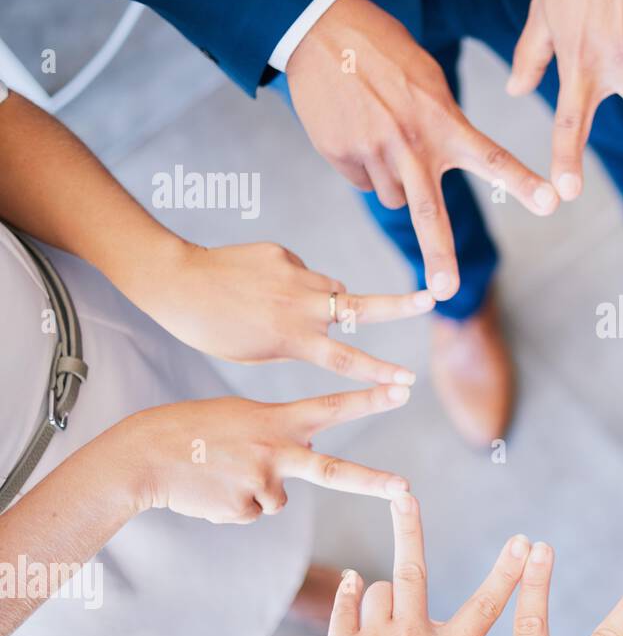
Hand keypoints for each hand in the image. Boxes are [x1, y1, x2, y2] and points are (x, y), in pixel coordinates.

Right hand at [122, 384, 411, 521]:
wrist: (146, 455)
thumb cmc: (194, 430)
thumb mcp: (243, 416)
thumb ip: (280, 432)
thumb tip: (308, 455)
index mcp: (277, 420)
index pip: (333, 406)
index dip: (370, 399)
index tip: (404, 389)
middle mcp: (276, 450)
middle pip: (334, 471)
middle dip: (373, 481)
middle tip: (406, 488)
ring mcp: (261, 482)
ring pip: (280, 500)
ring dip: (256, 492)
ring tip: (223, 473)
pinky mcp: (244, 509)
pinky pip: (252, 513)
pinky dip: (235, 505)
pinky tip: (212, 489)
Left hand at [141, 241, 432, 383]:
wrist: (175, 283)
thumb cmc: (213, 330)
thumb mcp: (258, 350)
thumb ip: (301, 335)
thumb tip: (334, 315)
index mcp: (291, 338)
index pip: (347, 359)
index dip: (381, 372)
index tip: (409, 381)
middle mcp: (299, 304)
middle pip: (363, 307)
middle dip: (401, 305)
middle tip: (433, 297)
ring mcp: (293, 274)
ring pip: (333, 288)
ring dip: (330, 300)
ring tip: (285, 308)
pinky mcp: (281, 253)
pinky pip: (303, 271)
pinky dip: (295, 282)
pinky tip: (261, 287)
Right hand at [286, 0, 557, 299]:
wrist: (320, 28)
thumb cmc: (386, 52)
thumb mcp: (428, 80)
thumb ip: (443, 125)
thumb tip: (433, 168)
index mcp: (443, 121)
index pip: (492, 157)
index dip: (523, 181)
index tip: (553, 201)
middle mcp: (411, 142)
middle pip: (429, 212)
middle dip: (439, 255)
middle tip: (447, 291)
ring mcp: (373, 152)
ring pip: (393, 198)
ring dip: (394, 181)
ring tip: (382, 134)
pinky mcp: (341, 155)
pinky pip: (362, 181)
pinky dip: (363, 166)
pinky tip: (356, 131)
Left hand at [291, 495, 529, 635]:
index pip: (485, 608)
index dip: (508, 574)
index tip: (523, 543)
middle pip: (412, 569)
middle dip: (410, 526)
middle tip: (404, 492)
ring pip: (378, 589)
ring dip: (382, 596)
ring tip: (382, 620)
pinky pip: (345, 603)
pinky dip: (350, 592)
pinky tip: (352, 585)